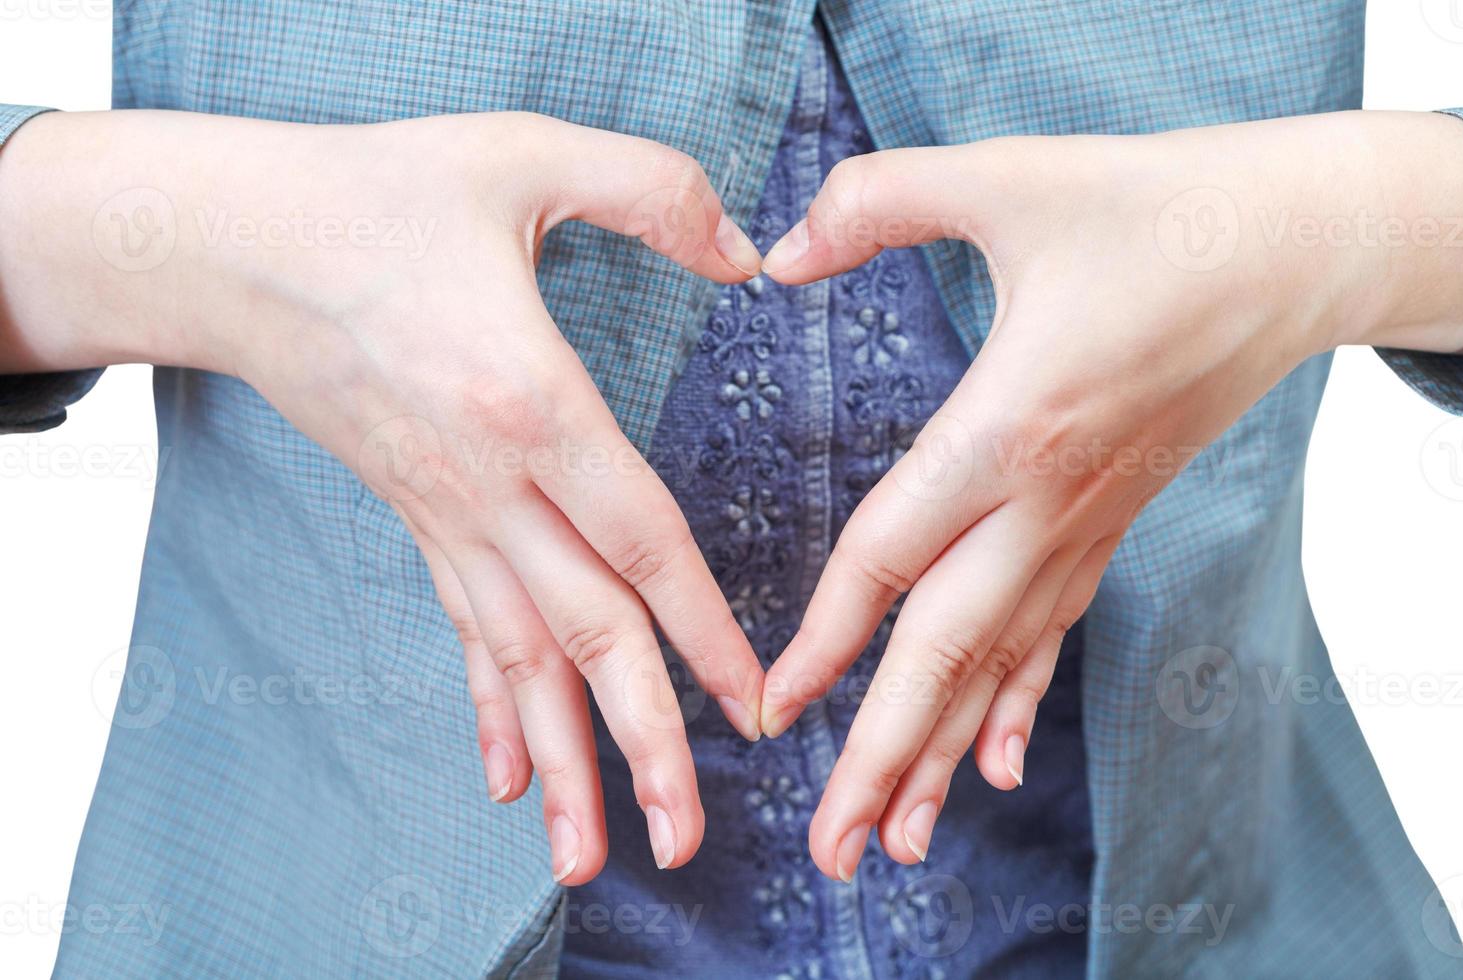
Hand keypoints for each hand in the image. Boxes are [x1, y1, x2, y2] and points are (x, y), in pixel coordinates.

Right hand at [0, 109, 769, 881]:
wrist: (238, 242)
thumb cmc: (378, 193)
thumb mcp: (523, 154)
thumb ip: (651, 192)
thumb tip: (748, 254)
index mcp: (529, 402)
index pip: (642, 540)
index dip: (705, 631)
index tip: (753, 710)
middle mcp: (487, 484)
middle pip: (583, 632)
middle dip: (641, 742)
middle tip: (688, 839)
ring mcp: (445, 513)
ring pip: (518, 657)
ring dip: (560, 762)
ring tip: (596, 858)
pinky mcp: (419, 517)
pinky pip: (464, 629)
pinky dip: (489, 708)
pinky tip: (502, 779)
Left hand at [755, 110, 1462, 878]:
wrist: (1292, 246)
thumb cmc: (1156, 205)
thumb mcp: (1009, 175)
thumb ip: (877, 201)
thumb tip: (774, 251)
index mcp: (1011, 424)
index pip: (892, 555)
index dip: (825, 640)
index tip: (772, 712)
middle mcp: (1047, 498)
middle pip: (949, 650)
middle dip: (883, 756)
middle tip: (829, 850)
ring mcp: (1088, 521)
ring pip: (1002, 662)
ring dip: (943, 755)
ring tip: (898, 843)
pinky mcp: (1112, 518)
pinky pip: (1056, 629)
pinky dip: (1017, 700)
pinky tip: (992, 764)